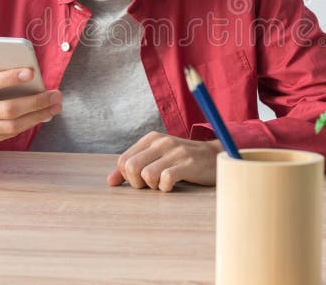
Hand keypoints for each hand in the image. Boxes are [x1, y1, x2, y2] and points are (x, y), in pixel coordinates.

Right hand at [0, 63, 62, 148]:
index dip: (9, 78)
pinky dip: (27, 124)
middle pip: (6, 109)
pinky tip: (41, 116)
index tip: (31, 72)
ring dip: (37, 116)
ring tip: (54, 107)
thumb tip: (21, 61)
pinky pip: (8, 134)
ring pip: (11, 126)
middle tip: (56, 95)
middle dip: (36, 102)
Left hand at [107, 132, 222, 191]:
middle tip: (150, 185)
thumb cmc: (182, 160)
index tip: (141, 181)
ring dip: (152, 186)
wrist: (215, 156)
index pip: (123, 161)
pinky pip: (166, 179)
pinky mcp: (188, 163)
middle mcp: (161, 141)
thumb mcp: (157, 158)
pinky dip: (166, 188)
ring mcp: (175, 151)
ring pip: (146, 175)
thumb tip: (110, 182)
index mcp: (151, 138)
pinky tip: (173, 186)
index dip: (127, 177)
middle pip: (131, 167)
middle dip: (137, 183)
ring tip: (163, 184)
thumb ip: (133, 167)